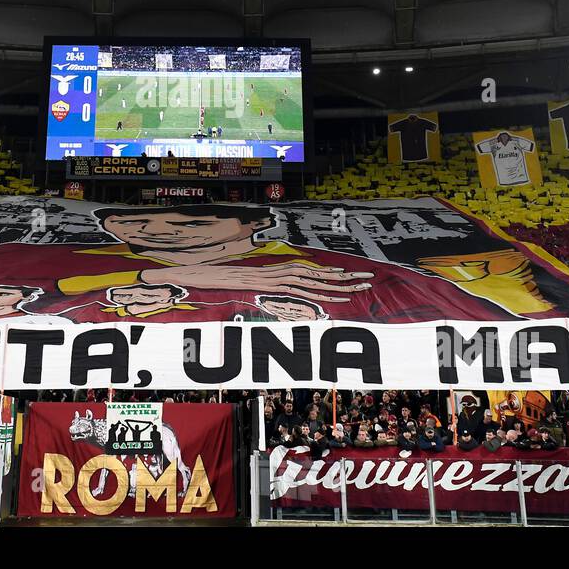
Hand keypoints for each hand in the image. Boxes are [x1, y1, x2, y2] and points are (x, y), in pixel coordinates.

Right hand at [140, 261, 372, 301]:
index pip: (311, 271)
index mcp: (275, 270)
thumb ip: (261, 289)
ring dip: (340, 283)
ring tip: (363, 286)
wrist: (197, 274)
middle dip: (346, 277)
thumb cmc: (218, 282)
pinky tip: (336, 297)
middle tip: (371, 279)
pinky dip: (318, 292)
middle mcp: (278, 270)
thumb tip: (275, 298)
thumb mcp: (244, 286)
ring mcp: (273, 276)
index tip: (355, 276)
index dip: (333, 274)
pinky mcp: (267, 283)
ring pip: (314, 278)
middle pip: (319, 273)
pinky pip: (298, 288)